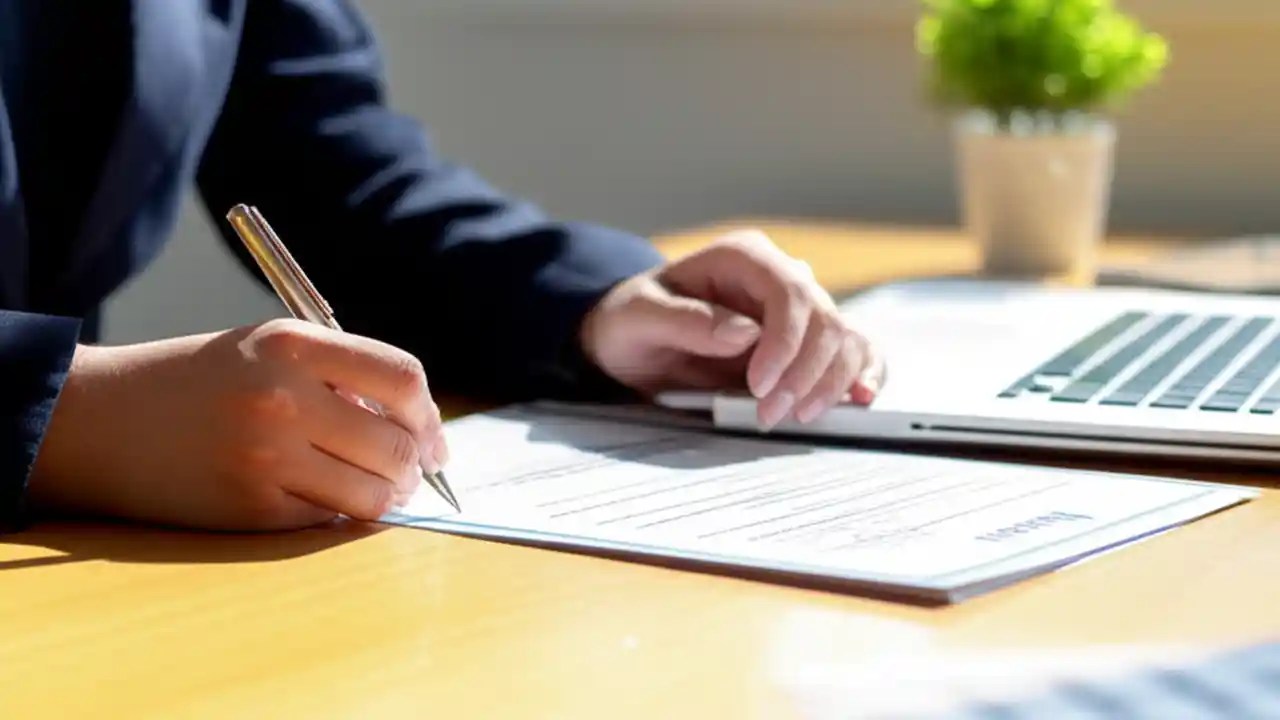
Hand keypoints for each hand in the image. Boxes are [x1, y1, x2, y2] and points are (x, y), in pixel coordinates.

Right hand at [29, 319, 446, 529]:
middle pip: (397, 445)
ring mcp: (266, 457)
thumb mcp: (267, 348)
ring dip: (389, 497)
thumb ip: (340, 376)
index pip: (401, 379)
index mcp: (292, 344)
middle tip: (410, 472)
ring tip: (380, 489)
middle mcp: (283, 398)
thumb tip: (419, 429)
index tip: (433, 436)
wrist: (99, 420)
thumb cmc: (199, 381)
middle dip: (415, 465)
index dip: (429, 415)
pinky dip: (339, 513)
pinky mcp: (250, 508)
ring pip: (373, 494)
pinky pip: (328, 520)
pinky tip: (325, 499)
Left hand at [580, 229, 884, 427]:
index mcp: (743, 257)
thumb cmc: (633, 321)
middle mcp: (780, 276)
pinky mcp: (808, 342)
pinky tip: (857, 400)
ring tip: (793, 417)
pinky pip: (854, 352)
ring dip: (829, 384)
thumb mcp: (638, 318)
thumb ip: (685, 320)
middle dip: (806, 374)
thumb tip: (745, 333)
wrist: (635, 340)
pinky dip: (861, 376)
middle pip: (826, 320)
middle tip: (769, 415)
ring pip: (847, 339)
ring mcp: (800, 310)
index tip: (759, 386)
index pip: (790, 291)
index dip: (786, 343)